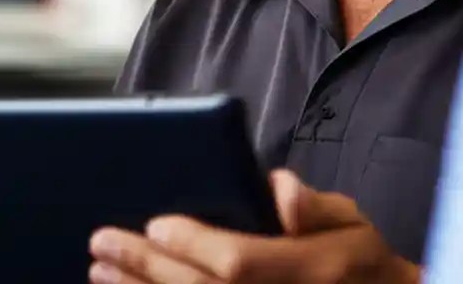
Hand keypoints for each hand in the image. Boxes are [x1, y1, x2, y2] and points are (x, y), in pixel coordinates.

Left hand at [88, 169, 421, 283]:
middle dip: (146, 269)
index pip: (239, 261)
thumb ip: (316, 205)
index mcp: (315, 270)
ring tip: (101, 273)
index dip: (194, 245)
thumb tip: (280, 190)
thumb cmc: (361, 264)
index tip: (156, 224)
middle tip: (103, 243)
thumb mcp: (354, 222)